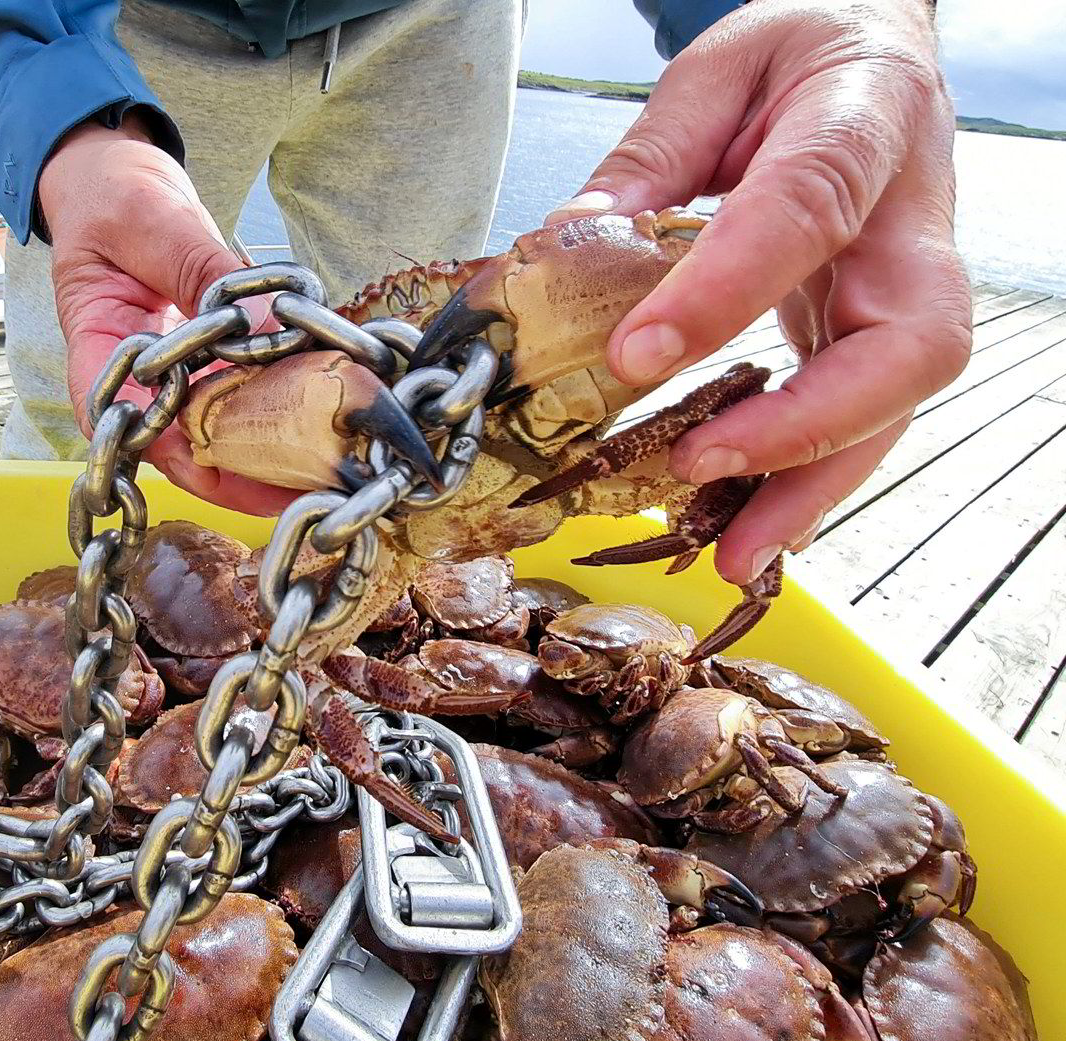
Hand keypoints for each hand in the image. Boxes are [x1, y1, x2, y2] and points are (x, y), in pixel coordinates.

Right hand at [40, 113, 298, 515]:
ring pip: (213, 431)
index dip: (165, 450)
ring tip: (321, 471)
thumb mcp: (152, 220)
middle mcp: (133, 371)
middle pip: (176, 443)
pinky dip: (278, 409)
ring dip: (263, 454)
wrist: (113, 172)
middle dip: (236, 473)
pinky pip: (240, 394)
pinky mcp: (206, 355)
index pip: (116, 415)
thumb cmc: (111, 191)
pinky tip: (323, 419)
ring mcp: (171, 367)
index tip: (216, 466)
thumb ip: (202, 268)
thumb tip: (261, 320)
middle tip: (298, 487)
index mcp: (96, 342)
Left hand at [547, 0, 970, 584]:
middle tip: (700, 468)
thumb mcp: (715, 71)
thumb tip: (568, 246)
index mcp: (863, 123)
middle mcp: (909, 218)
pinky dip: (806, 475)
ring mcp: (909, 282)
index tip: (639, 354)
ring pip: (895, 403)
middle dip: (808, 424)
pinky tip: (746, 523)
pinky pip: (864, 414)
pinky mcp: (885, 329)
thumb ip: (647, 159)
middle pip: (906, 343)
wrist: (878, 50)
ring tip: (730, 552)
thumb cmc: (800, 55)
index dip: (728, 289)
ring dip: (812, 485)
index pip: (804, 211)